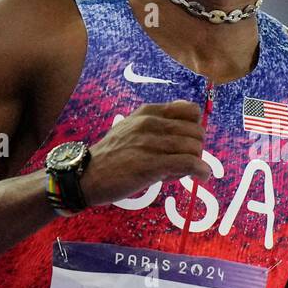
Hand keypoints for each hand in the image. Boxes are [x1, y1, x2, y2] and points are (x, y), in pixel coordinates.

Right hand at [78, 101, 209, 204]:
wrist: (86, 175)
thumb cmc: (111, 156)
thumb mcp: (131, 129)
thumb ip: (156, 125)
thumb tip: (187, 128)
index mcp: (147, 112)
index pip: (190, 110)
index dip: (195, 127)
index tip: (188, 141)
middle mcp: (150, 123)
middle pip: (196, 131)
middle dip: (196, 148)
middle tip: (185, 161)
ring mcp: (151, 143)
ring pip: (194, 148)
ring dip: (197, 162)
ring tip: (184, 172)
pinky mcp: (152, 165)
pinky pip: (189, 163)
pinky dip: (201, 171)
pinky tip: (201, 177)